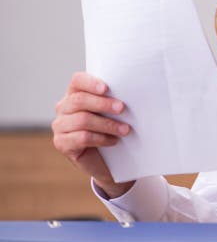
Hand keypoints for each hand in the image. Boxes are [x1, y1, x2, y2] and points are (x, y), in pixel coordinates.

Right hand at [52, 72, 133, 197]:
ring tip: (125, 129)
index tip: (106, 88)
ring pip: (82, 120)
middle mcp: (63, 108)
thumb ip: (113, 100)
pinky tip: (113, 141)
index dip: (90, 83)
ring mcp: (60, 126)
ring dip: (107, 124)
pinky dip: (101, 138)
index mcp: (75, 94)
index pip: (77, 81)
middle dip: (103, 104)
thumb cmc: (110, 130)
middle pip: (79, 100)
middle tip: (122, 108)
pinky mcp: (61, 143)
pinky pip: (82, 138)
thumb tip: (132, 91)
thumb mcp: (112, 113)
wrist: (105, 160)